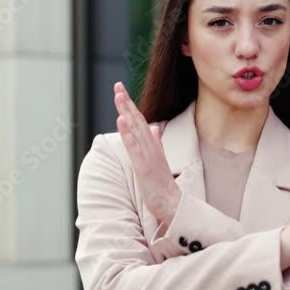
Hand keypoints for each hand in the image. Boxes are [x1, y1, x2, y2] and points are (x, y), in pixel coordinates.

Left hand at [112, 81, 181, 223]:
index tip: (121, 91)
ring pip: (135, 130)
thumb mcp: (159, 160)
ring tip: (118, 96)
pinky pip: (134, 147)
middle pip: (137, 120)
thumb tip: (153, 128)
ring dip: (126, 112)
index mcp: (152, 145)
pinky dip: (127, 133)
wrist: (172, 203)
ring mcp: (148, 155)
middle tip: (118, 85)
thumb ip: (156, 143)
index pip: (140, 121)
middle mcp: (150, 147)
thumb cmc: (163, 184)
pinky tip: (121, 121)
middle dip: (126, 102)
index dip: (130, 105)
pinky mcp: (144, 166)